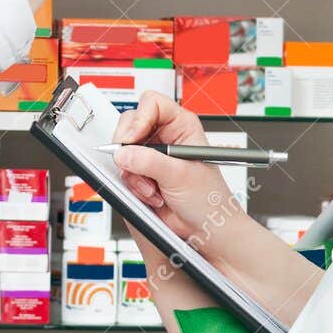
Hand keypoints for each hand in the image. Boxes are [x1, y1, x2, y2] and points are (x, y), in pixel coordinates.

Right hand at [111, 91, 241, 250]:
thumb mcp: (180, 175)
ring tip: (152, 187)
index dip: (139, 119)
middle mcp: (165, 136)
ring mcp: (152, 154)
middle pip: (131, 124)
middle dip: (130, 148)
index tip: (133, 139)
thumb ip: (149, 161)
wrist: (205, 228)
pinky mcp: (142, 172)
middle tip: (134, 164)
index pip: (152, 104)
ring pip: (123, 150)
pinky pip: (124, 171)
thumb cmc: (208, 200)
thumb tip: (124, 153)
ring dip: (133, 173)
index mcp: (182, 125)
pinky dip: (132, 184)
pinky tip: (150, 194)